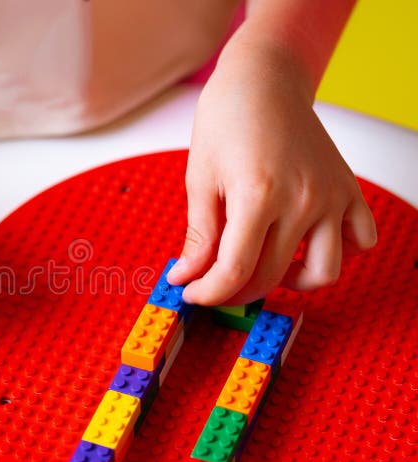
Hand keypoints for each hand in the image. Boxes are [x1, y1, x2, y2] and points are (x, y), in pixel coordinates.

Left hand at [167, 45, 376, 304]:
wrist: (264, 80)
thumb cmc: (226, 121)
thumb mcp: (200, 178)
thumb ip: (199, 235)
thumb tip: (187, 277)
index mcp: (258, 195)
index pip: (235, 270)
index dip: (209, 292)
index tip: (193, 294)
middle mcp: (302, 199)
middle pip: (271, 275)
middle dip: (236, 291)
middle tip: (214, 283)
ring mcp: (331, 196)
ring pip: (325, 272)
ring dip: (290, 283)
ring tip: (262, 267)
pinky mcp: (348, 190)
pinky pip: (359, 242)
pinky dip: (336, 255)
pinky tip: (303, 248)